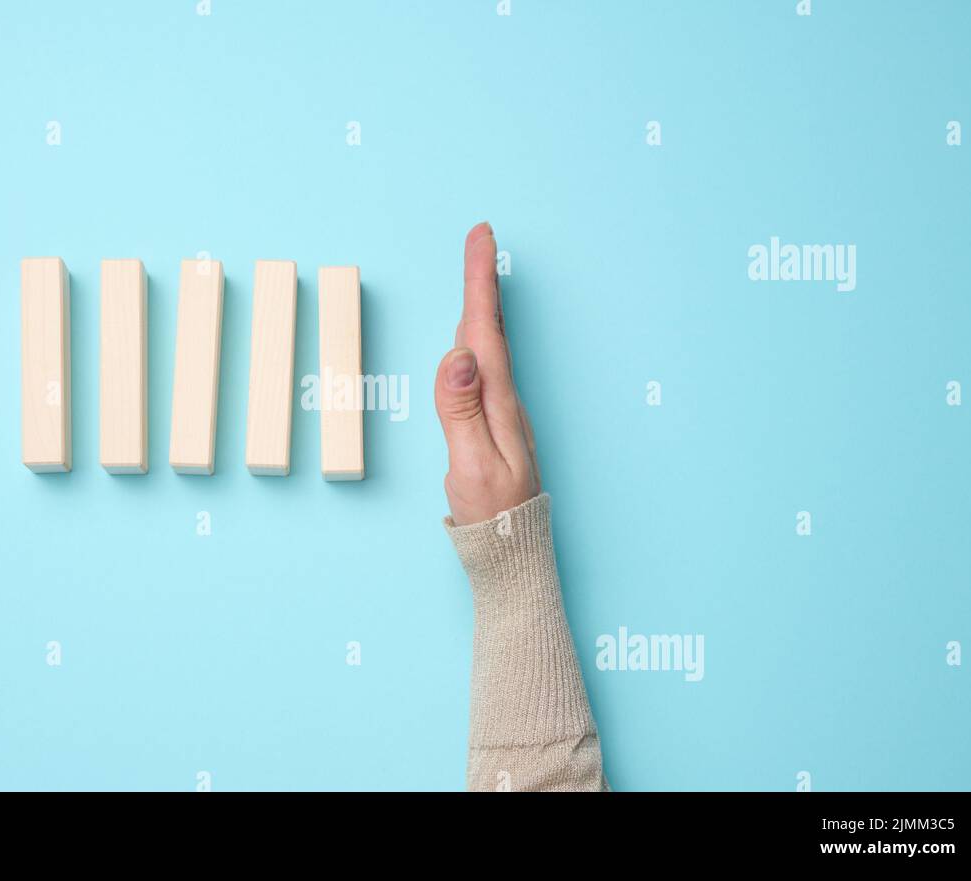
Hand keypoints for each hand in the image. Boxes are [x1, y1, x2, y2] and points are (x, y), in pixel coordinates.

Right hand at [434, 222, 541, 525]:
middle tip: (481, 238)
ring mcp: (503, 413)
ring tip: (479, 272)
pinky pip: (485, 367)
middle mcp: (506, 401)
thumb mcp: (472, 465)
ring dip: (482, 305)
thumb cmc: (492, 516)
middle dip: (484, 281)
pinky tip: (472, 337)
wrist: (513, 552)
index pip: (486, 332)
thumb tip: (458, 353)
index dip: (481, 283)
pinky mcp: (494, 425)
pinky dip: (478, 338)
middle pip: (491, 330)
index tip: (482, 238)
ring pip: (490, 346)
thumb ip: (461, 410)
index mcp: (499, 404)